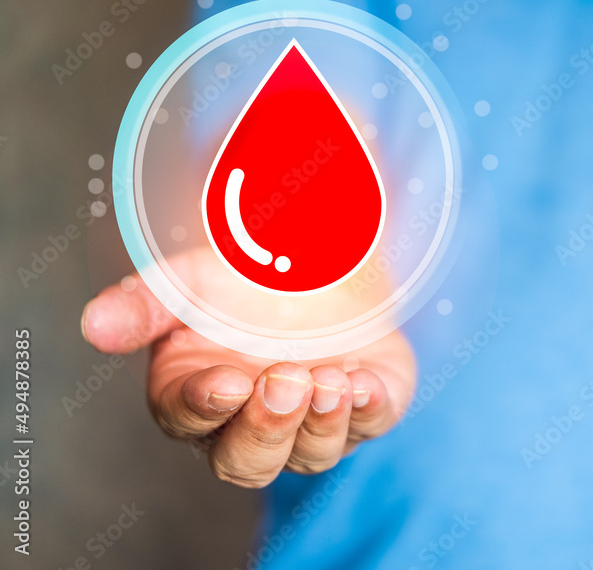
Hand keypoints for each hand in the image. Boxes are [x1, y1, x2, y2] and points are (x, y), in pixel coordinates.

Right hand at [80, 249, 415, 487]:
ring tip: (328, 379)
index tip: (226, 383)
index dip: (206, 407)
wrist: (323, 257)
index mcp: (199, 396)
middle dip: (267, 428)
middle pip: (248, 462)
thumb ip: (144, 304)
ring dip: (319, 423)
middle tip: (285, 381)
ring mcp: (314, 422)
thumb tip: (92, 325)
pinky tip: (364, 385)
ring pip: (312, 455)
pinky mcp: (368, 407)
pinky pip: (371, 425)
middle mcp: (254, 423)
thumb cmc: (246, 280)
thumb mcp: (190, 280)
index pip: (190, 421)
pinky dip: (369, 409)